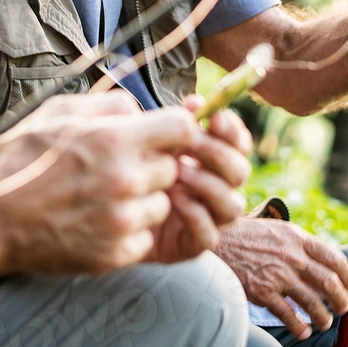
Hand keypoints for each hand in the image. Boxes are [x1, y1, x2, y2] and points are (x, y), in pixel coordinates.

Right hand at [0, 91, 197, 274]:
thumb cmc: (20, 159)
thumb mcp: (59, 112)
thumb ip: (109, 106)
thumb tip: (142, 112)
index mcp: (113, 140)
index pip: (182, 129)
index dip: (172, 130)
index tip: (157, 136)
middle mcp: (124, 181)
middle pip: (173, 169)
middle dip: (152, 165)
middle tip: (117, 168)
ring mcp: (120, 221)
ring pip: (162, 205)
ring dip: (142, 200)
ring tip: (103, 196)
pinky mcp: (114, 254)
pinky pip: (145, 237)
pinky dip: (129, 231)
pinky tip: (98, 221)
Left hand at [148, 97, 251, 263]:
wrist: (107, 212)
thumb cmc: (134, 171)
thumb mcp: (153, 143)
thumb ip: (175, 124)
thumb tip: (196, 102)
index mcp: (212, 161)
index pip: (239, 145)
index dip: (233, 131)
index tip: (215, 118)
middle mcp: (217, 189)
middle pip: (240, 172)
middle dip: (217, 154)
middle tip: (190, 143)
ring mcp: (209, 218)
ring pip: (233, 205)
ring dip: (208, 184)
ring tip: (178, 171)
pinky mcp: (193, 244)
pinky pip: (209, 234)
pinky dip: (195, 214)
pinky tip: (173, 198)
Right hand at [215, 218, 347, 338]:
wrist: (215, 240)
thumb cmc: (244, 235)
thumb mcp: (276, 229)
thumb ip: (299, 244)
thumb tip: (320, 263)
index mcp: (297, 238)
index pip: (334, 258)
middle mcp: (291, 256)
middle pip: (329, 283)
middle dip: (341, 300)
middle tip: (341, 308)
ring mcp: (278, 275)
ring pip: (313, 303)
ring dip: (323, 318)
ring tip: (324, 323)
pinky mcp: (263, 292)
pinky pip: (290, 316)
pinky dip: (299, 327)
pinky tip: (302, 330)